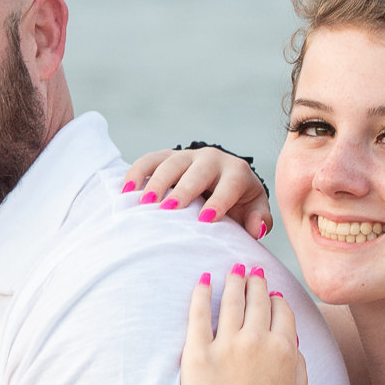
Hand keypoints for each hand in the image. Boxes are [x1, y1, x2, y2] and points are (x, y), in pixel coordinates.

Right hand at [125, 146, 272, 238]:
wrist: (221, 183)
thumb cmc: (239, 204)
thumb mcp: (254, 210)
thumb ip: (259, 219)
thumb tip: (255, 228)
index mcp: (236, 172)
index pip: (230, 184)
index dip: (219, 201)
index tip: (205, 219)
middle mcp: (212, 158)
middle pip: (197, 171)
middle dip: (183, 189)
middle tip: (169, 208)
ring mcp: (187, 156)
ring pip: (170, 163)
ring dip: (156, 182)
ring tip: (144, 203)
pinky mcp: (167, 157)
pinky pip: (149, 160)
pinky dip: (136, 173)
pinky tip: (126, 190)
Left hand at [180, 264, 306, 384]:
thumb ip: (299, 363)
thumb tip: (289, 338)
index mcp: (284, 349)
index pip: (281, 311)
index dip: (276, 299)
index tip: (271, 293)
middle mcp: (257, 341)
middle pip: (257, 300)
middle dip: (255, 281)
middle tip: (251, 270)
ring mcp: (226, 346)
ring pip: (232, 301)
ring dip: (233, 281)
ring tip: (232, 270)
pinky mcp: (197, 354)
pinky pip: (199, 314)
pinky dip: (202, 293)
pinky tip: (204, 280)